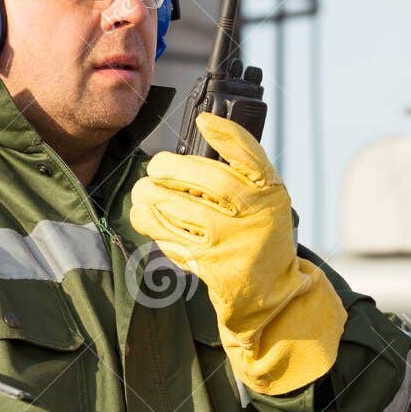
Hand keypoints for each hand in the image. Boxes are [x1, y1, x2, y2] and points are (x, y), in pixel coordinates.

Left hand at [129, 112, 345, 393]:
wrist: (268, 292)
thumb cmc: (259, 235)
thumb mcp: (264, 199)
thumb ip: (241, 169)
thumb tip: (204, 126)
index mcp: (269, 193)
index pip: (251, 157)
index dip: (228, 135)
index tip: (203, 120)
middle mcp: (256, 216)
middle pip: (208, 181)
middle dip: (170, 169)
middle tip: (152, 168)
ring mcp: (233, 242)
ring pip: (183, 211)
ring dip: (151, 199)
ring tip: (141, 193)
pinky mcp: (212, 266)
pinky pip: (175, 240)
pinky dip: (155, 228)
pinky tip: (146, 219)